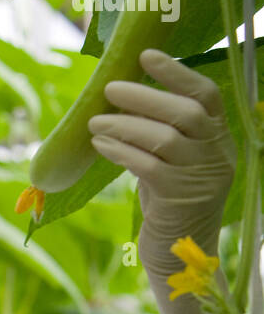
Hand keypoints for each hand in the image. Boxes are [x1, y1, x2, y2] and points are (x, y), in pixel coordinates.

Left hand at [87, 48, 236, 313]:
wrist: (178, 257)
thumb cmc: (169, 206)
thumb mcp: (172, 164)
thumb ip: (160, 135)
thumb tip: (121, 102)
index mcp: (218, 141)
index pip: (205, 96)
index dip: (177, 72)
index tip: (147, 56)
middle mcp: (215, 155)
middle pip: (185, 112)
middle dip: (144, 96)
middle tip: (109, 89)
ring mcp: (200, 178)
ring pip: (165, 138)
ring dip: (125, 125)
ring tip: (95, 123)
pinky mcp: (178, 199)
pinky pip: (148, 167)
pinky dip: (122, 152)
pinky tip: (101, 146)